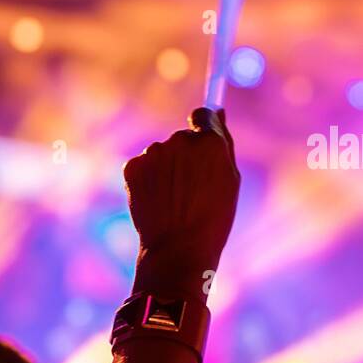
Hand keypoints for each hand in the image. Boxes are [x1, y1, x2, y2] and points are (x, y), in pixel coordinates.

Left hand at [124, 107, 238, 301]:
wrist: (178, 250)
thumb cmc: (213, 219)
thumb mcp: (230, 181)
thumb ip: (224, 143)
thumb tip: (219, 113)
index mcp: (210, 141)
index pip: (203, 115)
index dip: (204, 130)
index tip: (203, 145)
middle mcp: (180, 140)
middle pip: (183, 138)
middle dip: (187, 157)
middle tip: (192, 189)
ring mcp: (153, 152)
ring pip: (162, 154)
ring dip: (166, 170)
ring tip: (175, 201)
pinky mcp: (132, 167)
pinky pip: (143, 167)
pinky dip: (148, 181)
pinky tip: (158, 202)